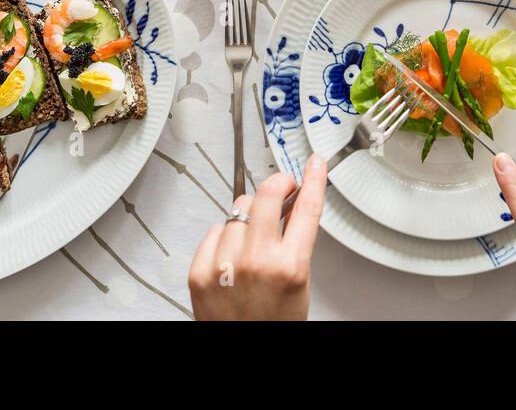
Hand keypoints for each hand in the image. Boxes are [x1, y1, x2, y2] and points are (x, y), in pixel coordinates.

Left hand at [189, 152, 326, 319]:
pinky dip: (225, 236)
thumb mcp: (300, 282)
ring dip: (250, 214)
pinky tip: (232, 253)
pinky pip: (214, 230)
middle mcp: (257, 263)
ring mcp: (225, 266)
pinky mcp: (200, 272)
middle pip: (267, 194)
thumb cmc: (275, 322)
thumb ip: (296, 242)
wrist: (244, 350)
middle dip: (278, 183)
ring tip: (254, 236)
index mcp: (290, 266)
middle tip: (283, 187)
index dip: (313, 179)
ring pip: (239, 209)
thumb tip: (294, 202)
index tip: (315, 164)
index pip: (307, 208)